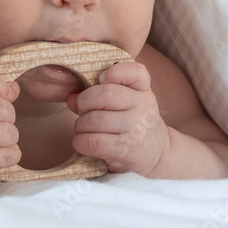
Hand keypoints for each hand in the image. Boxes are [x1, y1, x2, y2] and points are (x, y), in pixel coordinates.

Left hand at [67, 61, 169, 175]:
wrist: (156, 155)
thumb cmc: (133, 125)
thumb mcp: (126, 104)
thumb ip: (99, 95)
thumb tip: (71, 98)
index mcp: (143, 91)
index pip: (136, 72)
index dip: (115, 71)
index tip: (101, 79)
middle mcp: (144, 107)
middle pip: (105, 94)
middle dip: (84, 102)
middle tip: (82, 111)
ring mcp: (136, 129)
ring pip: (95, 119)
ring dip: (80, 125)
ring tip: (83, 129)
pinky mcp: (125, 150)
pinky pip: (93, 141)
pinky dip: (80, 142)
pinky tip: (82, 143)